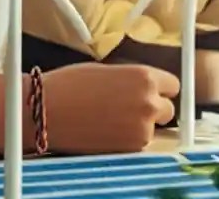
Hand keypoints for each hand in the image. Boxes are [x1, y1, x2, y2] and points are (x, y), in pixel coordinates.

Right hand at [42, 63, 179, 153]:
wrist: (45, 111)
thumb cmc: (71, 86)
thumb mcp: (111, 71)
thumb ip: (135, 81)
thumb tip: (148, 88)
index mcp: (145, 76)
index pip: (173, 85)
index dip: (160, 91)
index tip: (152, 94)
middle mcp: (149, 101)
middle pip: (168, 110)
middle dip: (154, 111)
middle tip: (130, 111)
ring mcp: (142, 126)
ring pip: (153, 128)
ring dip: (139, 126)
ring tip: (111, 121)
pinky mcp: (130, 147)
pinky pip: (138, 143)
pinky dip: (127, 140)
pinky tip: (106, 132)